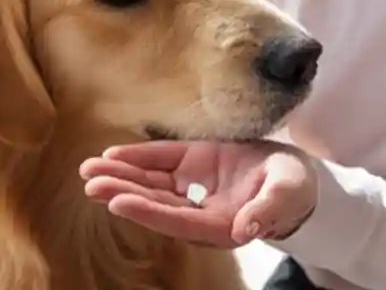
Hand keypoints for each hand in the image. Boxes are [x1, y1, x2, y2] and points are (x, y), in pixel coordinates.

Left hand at [79, 140, 317, 248]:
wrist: (294, 175)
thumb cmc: (294, 188)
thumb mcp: (288, 193)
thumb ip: (268, 210)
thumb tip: (248, 230)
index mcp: (222, 225)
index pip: (180, 220)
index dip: (150, 212)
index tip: (119, 202)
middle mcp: (201, 213)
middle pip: (157, 206)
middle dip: (125, 194)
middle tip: (93, 183)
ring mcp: (194, 190)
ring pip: (153, 187)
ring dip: (123, 179)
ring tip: (91, 170)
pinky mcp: (193, 167)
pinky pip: (162, 164)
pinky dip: (139, 160)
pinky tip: (113, 156)